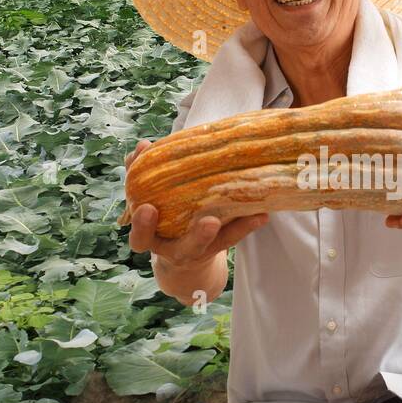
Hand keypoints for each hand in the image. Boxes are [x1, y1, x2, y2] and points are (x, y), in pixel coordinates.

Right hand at [122, 138, 268, 264]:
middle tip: (209, 222)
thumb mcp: (147, 198)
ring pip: (212, 245)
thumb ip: (141, 174)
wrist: (184, 257)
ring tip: (247, 214)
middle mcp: (174, 249)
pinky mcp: (218, 247)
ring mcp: (198, 251)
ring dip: (230, 230)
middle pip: (183, 249)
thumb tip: (143, 146)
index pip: (140, 238)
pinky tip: (261, 213)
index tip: (148, 209)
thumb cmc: (162, 217)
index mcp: (150, 239)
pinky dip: (246, 224)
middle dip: (196, 236)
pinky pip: (233, 237)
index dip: (142, 226)